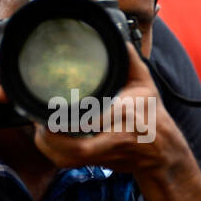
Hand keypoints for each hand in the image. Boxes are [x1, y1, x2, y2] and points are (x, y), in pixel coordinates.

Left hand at [31, 42, 183, 173]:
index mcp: (125, 115)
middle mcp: (113, 138)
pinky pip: (68, 163)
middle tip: (38, 117)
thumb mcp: (145, 83)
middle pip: (76, 148)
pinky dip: (52, 152)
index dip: (69, 121)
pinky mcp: (97, 162)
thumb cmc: (152, 115)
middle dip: (51, 136)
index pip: (94, 122)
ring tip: (39, 126)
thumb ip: (129, 60)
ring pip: (68, 158)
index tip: (52, 111)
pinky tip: (46, 138)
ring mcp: (104, 153)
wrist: (162, 151)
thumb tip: (117, 37)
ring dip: (48, 145)